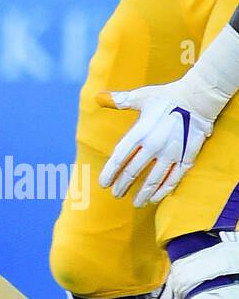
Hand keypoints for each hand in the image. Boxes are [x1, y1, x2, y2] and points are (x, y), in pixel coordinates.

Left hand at [98, 84, 216, 206]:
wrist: (199, 96)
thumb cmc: (167, 96)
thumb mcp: (142, 96)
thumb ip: (120, 101)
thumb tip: (99, 97)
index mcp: (140, 132)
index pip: (119, 158)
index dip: (110, 173)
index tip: (104, 184)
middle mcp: (154, 145)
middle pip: (134, 171)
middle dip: (123, 186)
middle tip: (117, 194)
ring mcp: (171, 152)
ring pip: (154, 179)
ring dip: (143, 193)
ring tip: (136, 203)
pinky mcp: (186, 156)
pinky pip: (174, 178)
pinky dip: (164, 190)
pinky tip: (156, 198)